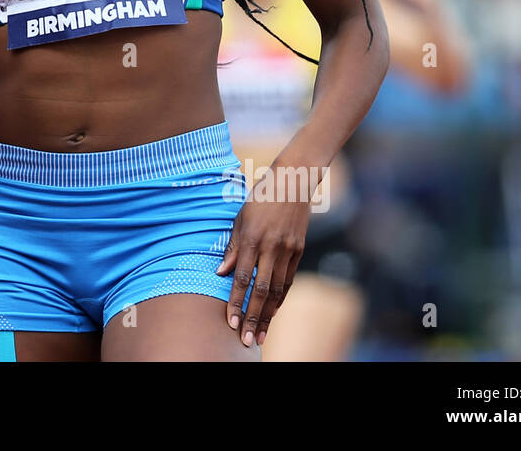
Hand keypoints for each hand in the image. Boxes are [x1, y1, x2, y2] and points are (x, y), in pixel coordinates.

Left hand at [216, 168, 311, 347]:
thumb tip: (221, 273)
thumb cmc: (260, 198)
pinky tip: (273, 312)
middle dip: (252, 317)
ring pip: (277, 289)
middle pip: (261, 290)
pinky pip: (288, 280)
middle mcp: (270, 247)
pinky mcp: (299, 250)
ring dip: (267, 314)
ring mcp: (287, 250)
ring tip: (260, 333)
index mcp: (251, 238)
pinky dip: (280, 298)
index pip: (242, 278)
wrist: (292, 181)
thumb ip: (232, 248)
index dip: (235, 302)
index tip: (230, 322)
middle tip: (246, 339)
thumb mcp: (240, 218)